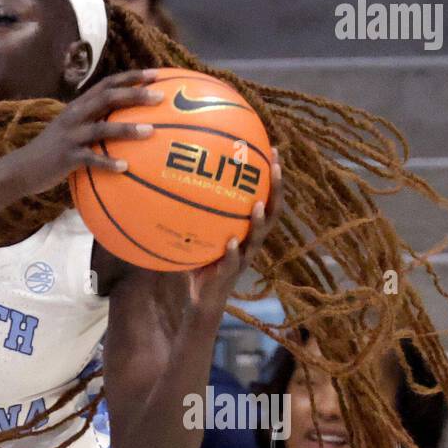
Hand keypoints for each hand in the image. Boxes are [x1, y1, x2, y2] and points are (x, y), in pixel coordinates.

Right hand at [7, 68, 163, 195]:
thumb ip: (93, 124)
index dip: (131, 77)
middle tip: (160, 97)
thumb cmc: (52, 152)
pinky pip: (92, 159)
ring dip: (127, 128)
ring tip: (150, 131)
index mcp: (78, 107)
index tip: (156, 75)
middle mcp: (75, 116)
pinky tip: (125, 167)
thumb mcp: (71, 130)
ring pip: (102, 127)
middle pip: (108, 98)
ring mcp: (70, 136)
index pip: (107, 84)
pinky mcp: (67, 157)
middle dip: (135, 95)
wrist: (21, 169)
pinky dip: (109, 163)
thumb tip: (124, 124)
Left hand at [186, 147, 282, 313]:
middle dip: (276, 189)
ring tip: (258, 205)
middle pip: (272, 211)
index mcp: (247, 228)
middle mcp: (251, 240)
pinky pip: (234, 261)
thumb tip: (171, 176)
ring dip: (260, 221)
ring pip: (258, 237)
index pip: (265, 196)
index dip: (272, 177)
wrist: (201, 296)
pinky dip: (233, 252)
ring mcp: (244, 257)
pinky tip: (231, 242)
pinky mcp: (230, 274)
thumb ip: (191, 208)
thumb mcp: (197, 230)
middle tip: (276, 167)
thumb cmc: (200, 259)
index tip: (272, 150)